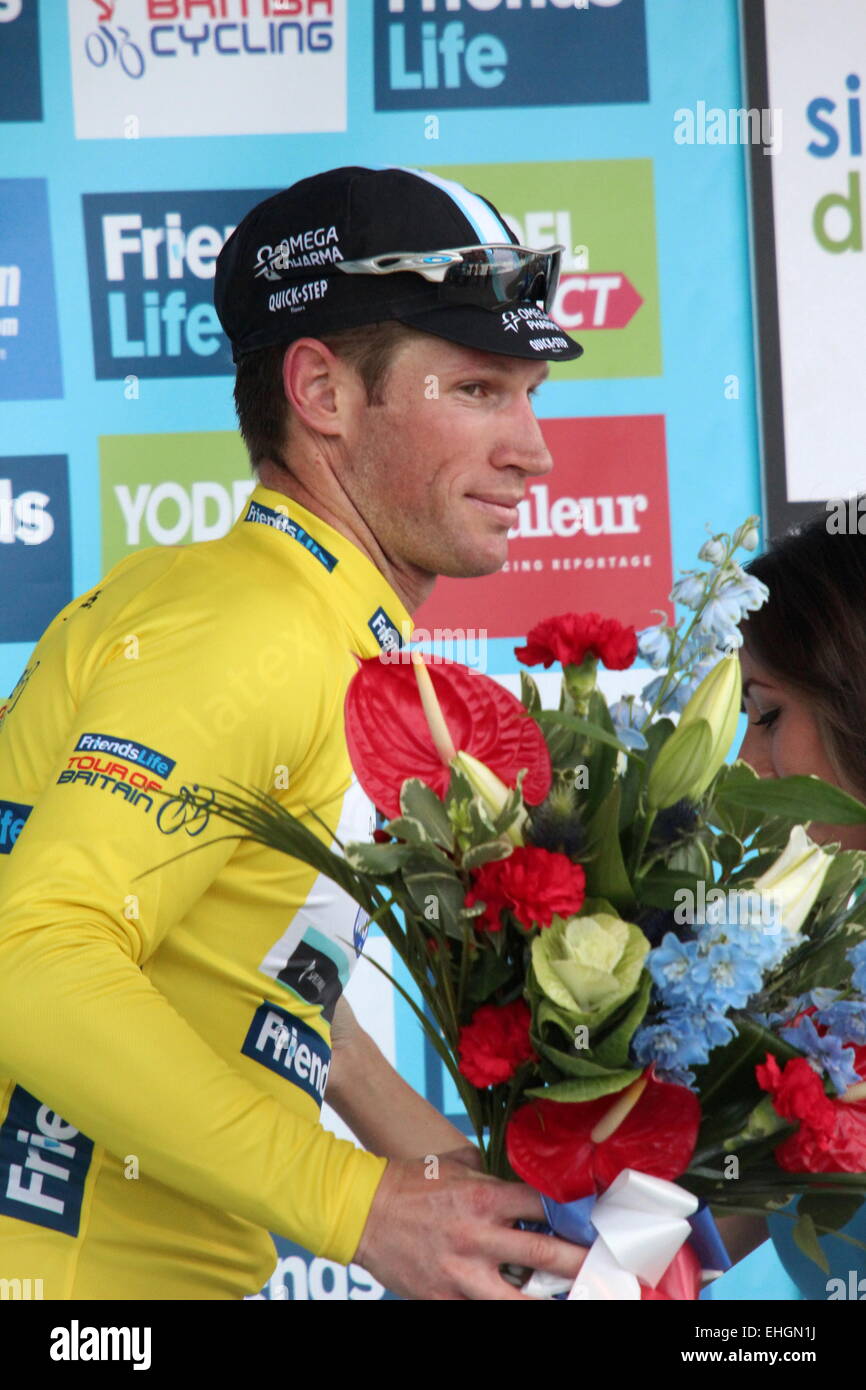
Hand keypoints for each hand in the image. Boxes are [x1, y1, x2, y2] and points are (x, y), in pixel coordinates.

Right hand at [353, 1153, 586, 1300]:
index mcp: (482, 1198)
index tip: (596, 1223)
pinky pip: (479, 1312)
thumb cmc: (410, 1183)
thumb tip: (523, 1181)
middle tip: (606, 1270)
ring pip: (518, 1301)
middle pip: (543, 1254)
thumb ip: (490, 1177)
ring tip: (578, 1301)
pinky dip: (500, 1309)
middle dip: (579, 1264)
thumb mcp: (455, 1167)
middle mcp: (477, 1236)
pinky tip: (521, 1308)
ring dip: (549, 1303)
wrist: (360, 1210)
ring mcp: (460, 1273)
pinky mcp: (442, 1298)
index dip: (573, 1215)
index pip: (541, 1205)